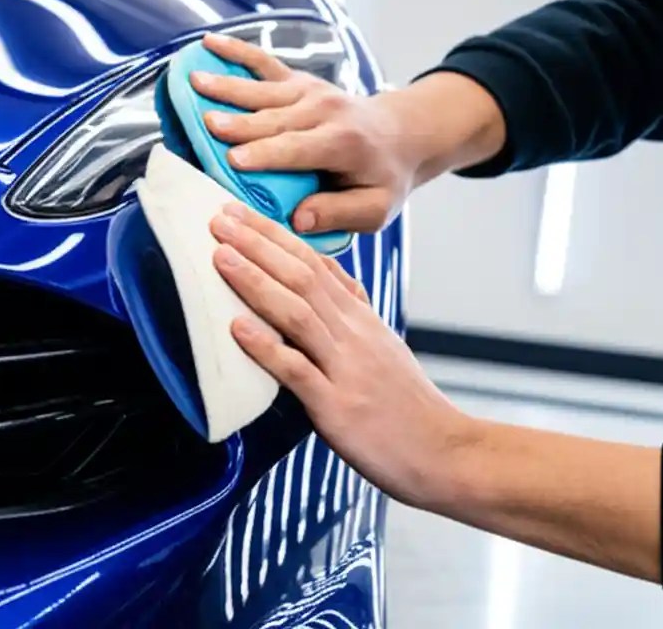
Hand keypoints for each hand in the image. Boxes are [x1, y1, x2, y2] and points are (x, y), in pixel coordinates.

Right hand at [192, 33, 504, 233]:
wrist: (401, 136)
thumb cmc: (381, 179)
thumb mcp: (374, 209)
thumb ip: (338, 214)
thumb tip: (298, 219)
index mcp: (342, 143)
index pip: (299, 149)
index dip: (266, 154)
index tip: (234, 161)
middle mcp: (325, 110)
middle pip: (275, 118)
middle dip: (240, 121)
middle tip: (207, 124)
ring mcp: (310, 91)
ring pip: (263, 89)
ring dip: (227, 85)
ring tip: (195, 82)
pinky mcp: (299, 81)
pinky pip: (264, 62)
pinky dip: (236, 51)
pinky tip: (209, 43)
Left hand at [209, 201, 480, 508]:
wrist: (445, 452)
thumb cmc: (405, 403)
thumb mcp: (381, 343)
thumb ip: (350, 306)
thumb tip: (320, 270)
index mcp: (360, 318)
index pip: (313, 262)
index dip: (274, 235)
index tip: (239, 211)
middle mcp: (353, 334)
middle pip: (302, 277)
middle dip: (257, 244)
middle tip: (218, 218)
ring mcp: (346, 368)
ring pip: (297, 313)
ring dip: (255, 282)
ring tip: (220, 257)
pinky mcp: (338, 406)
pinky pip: (297, 371)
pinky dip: (266, 348)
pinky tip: (237, 329)